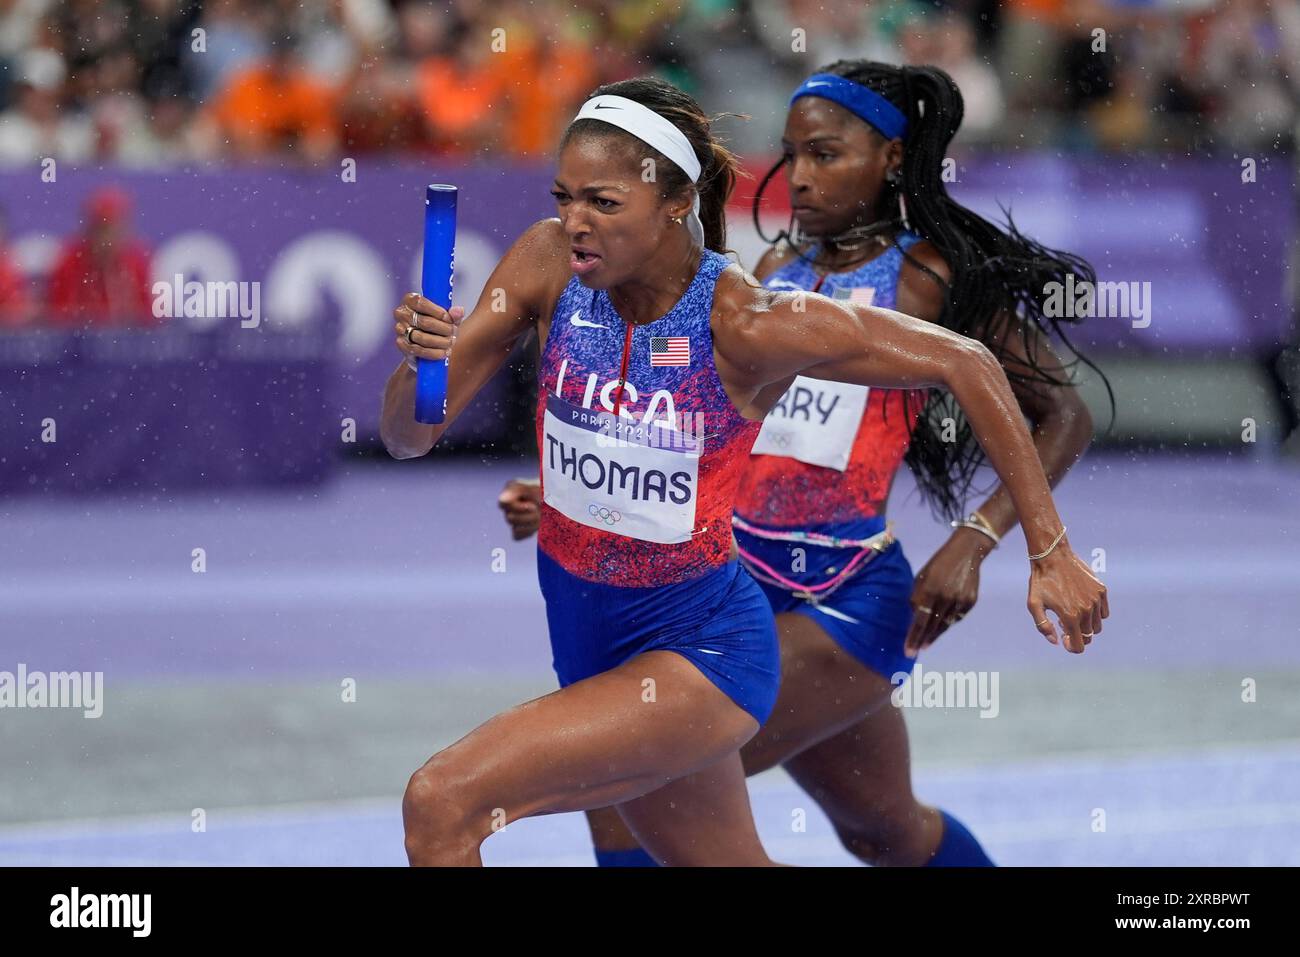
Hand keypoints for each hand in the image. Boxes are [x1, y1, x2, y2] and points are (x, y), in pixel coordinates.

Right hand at [393, 292, 463, 363]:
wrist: (426, 342)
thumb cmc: (436, 324)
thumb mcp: (446, 317)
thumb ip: (453, 314)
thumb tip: (459, 311)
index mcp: (410, 300)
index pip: (421, 303)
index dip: (438, 312)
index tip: (450, 320)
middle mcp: (401, 313)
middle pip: (424, 322)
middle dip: (443, 329)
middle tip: (454, 332)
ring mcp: (399, 329)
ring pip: (421, 337)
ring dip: (440, 342)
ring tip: (451, 343)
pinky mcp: (401, 344)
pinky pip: (417, 350)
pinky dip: (433, 353)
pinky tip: (444, 352)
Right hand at [498, 478, 541, 539]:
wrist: (559, 500)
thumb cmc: (547, 491)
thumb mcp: (533, 487)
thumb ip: (517, 491)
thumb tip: (502, 500)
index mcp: (510, 492)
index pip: (503, 504)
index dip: (517, 507)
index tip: (532, 505)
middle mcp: (509, 506)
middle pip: (510, 518)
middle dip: (528, 516)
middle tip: (540, 511)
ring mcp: (513, 518)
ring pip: (515, 528)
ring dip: (531, 523)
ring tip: (541, 516)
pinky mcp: (518, 529)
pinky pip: (516, 536)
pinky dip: (528, 531)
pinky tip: (537, 524)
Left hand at [904, 531, 988, 657]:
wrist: (966, 553)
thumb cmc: (938, 564)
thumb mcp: (922, 576)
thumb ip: (917, 596)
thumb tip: (915, 615)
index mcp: (929, 590)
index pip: (920, 620)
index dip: (914, 637)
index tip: (909, 651)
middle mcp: (945, 598)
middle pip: (932, 626)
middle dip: (922, 640)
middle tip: (914, 652)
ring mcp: (960, 601)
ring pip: (945, 625)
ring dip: (934, 636)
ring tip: (925, 644)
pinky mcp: (970, 602)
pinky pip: (956, 618)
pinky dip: (947, 624)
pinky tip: (939, 630)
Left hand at [1026, 539, 1108, 652]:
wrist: (1052, 556)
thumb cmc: (1040, 581)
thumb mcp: (1034, 604)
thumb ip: (1043, 626)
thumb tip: (1055, 642)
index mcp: (1070, 616)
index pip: (1080, 645)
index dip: (1072, 647)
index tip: (1064, 639)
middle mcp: (1086, 610)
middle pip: (1089, 636)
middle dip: (1077, 635)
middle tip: (1064, 623)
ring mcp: (1096, 600)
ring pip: (1097, 626)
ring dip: (1086, 625)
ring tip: (1072, 613)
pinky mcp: (1101, 590)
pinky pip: (1104, 612)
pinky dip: (1096, 614)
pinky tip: (1082, 605)